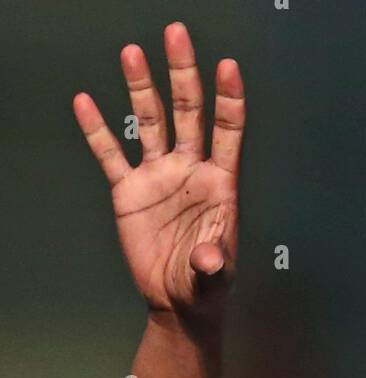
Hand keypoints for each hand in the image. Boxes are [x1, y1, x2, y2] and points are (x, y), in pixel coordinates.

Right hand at [73, 21, 244, 329]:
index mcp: (220, 185)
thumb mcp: (216, 279)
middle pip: (188, 112)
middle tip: (177, 35)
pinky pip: (111, 155)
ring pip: (150, 122)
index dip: (229, 100)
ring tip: (132, 52)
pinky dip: (97, 131)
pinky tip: (85, 102)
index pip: (227, 133)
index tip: (228, 68)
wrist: (177, 303)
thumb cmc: (207, 287)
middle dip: (183, 74)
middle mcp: (190, 170)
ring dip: (142, 88)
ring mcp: (159, 176)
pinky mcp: (130, 191)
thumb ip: (214, 264)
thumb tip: (209, 257)